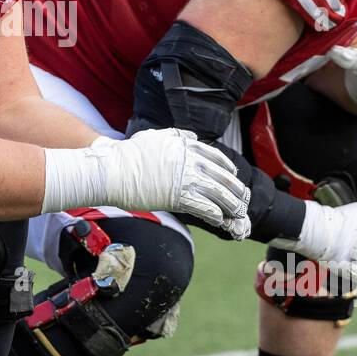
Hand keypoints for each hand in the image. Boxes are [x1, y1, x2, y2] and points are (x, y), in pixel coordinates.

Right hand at [93, 130, 251, 238]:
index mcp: (185, 145)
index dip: (227, 168)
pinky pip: (203, 207)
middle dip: (235, 188)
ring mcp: (183, 179)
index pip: (215, 157)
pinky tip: (220, 219)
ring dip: (230, 204)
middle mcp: (188, 161)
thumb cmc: (130, 155)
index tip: (233, 175)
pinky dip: (214, 213)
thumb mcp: (155, 136)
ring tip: (238, 212)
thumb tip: (192, 136)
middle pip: (220, 175)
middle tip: (243, 198)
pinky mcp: (177, 197)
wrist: (113, 170)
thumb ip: (176, 136)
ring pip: (216, 192)